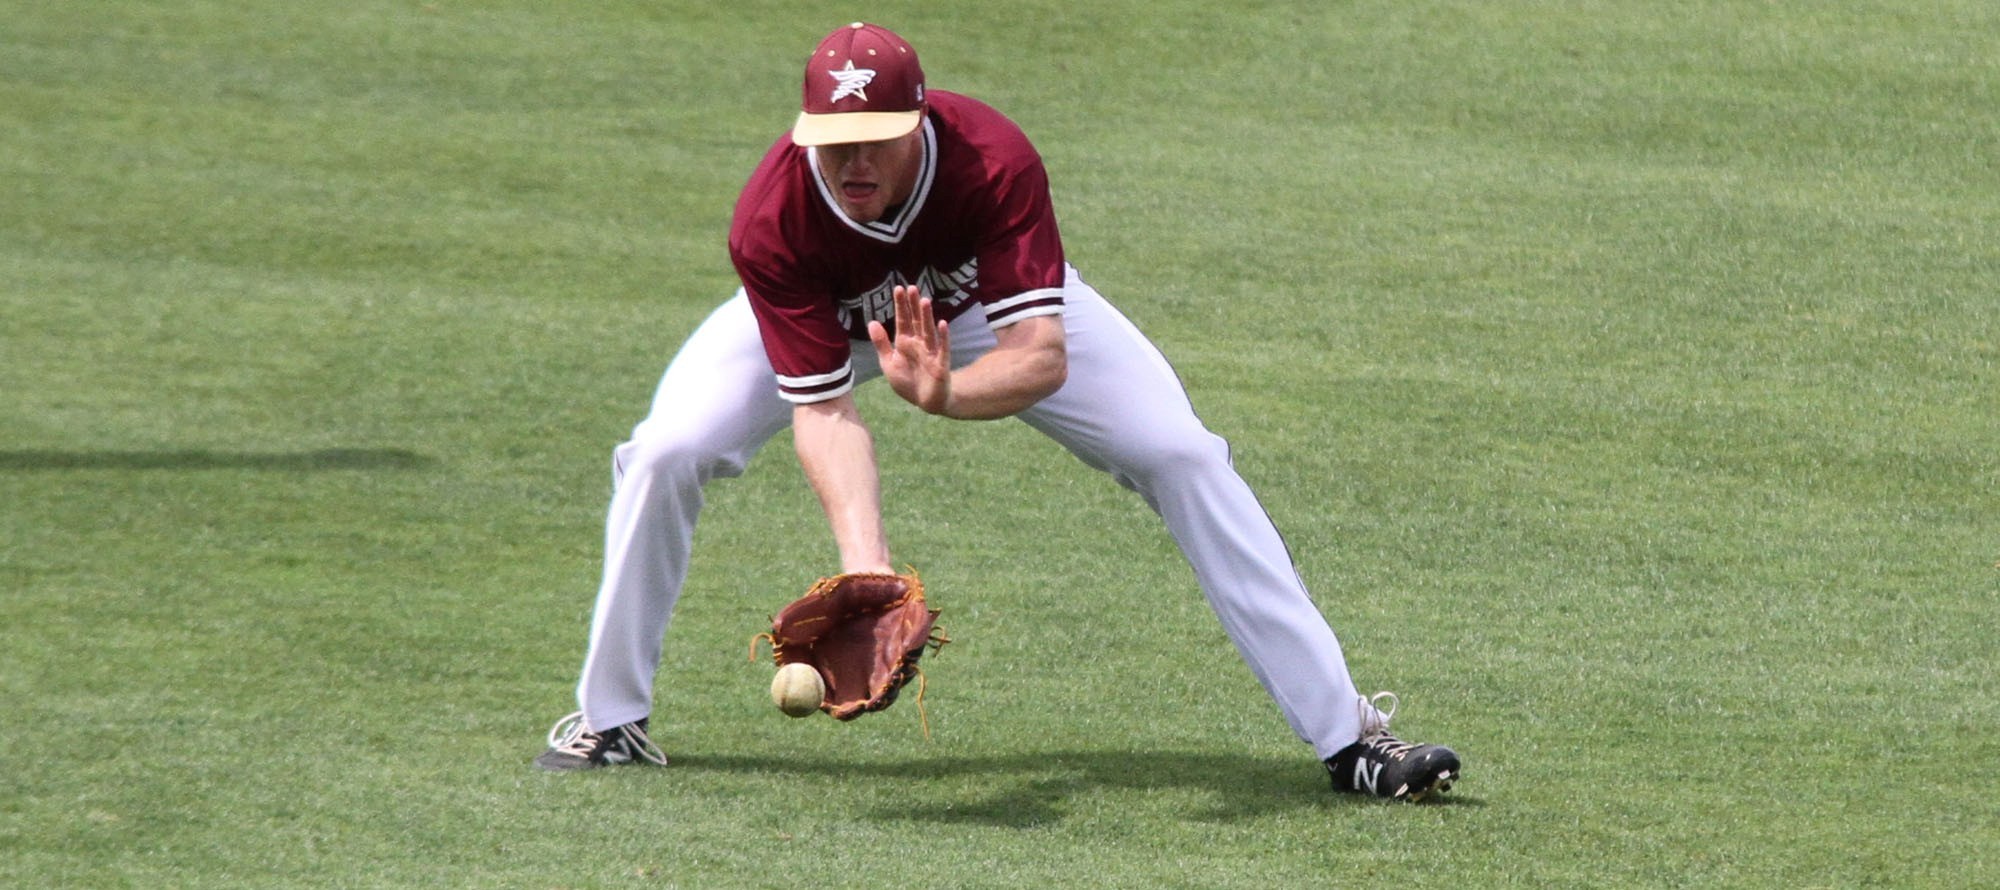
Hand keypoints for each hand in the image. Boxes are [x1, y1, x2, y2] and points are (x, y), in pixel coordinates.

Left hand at [867, 285, 951, 414]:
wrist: (924, 402)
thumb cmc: (907, 381)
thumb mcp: (889, 363)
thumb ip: (881, 344)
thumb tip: (872, 322)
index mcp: (904, 342)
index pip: (902, 320)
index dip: (901, 305)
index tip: (898, 288)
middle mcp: (918, 343)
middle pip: (916, 321)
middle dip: (914, 306)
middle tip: (912, 288)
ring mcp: (931, 352)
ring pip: (928, 331)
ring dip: (927, 317)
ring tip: (925, 301)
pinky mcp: (941, 363)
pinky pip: (942, 348)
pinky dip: (943, 337)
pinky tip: (943, 324)